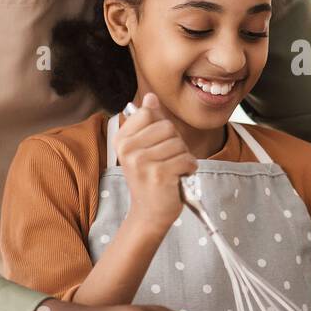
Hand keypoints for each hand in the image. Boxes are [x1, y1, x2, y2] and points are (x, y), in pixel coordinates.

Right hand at [114, 92, 196, 229]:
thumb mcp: (144, 147)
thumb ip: (148, 121)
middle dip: (176, 143)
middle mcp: (128, 150)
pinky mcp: (159, 174)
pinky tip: (178, 178)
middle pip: (167, 126)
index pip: (149, 113)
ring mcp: (142, 162)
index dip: (162, 128)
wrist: (150, 212)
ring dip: (183, 157)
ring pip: (179, 143)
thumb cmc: (150, 178)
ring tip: (172, 170)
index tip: (156, 145)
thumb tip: (151, 97)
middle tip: (166, 161)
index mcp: (122, 139)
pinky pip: (186, 159)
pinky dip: (189, 168)